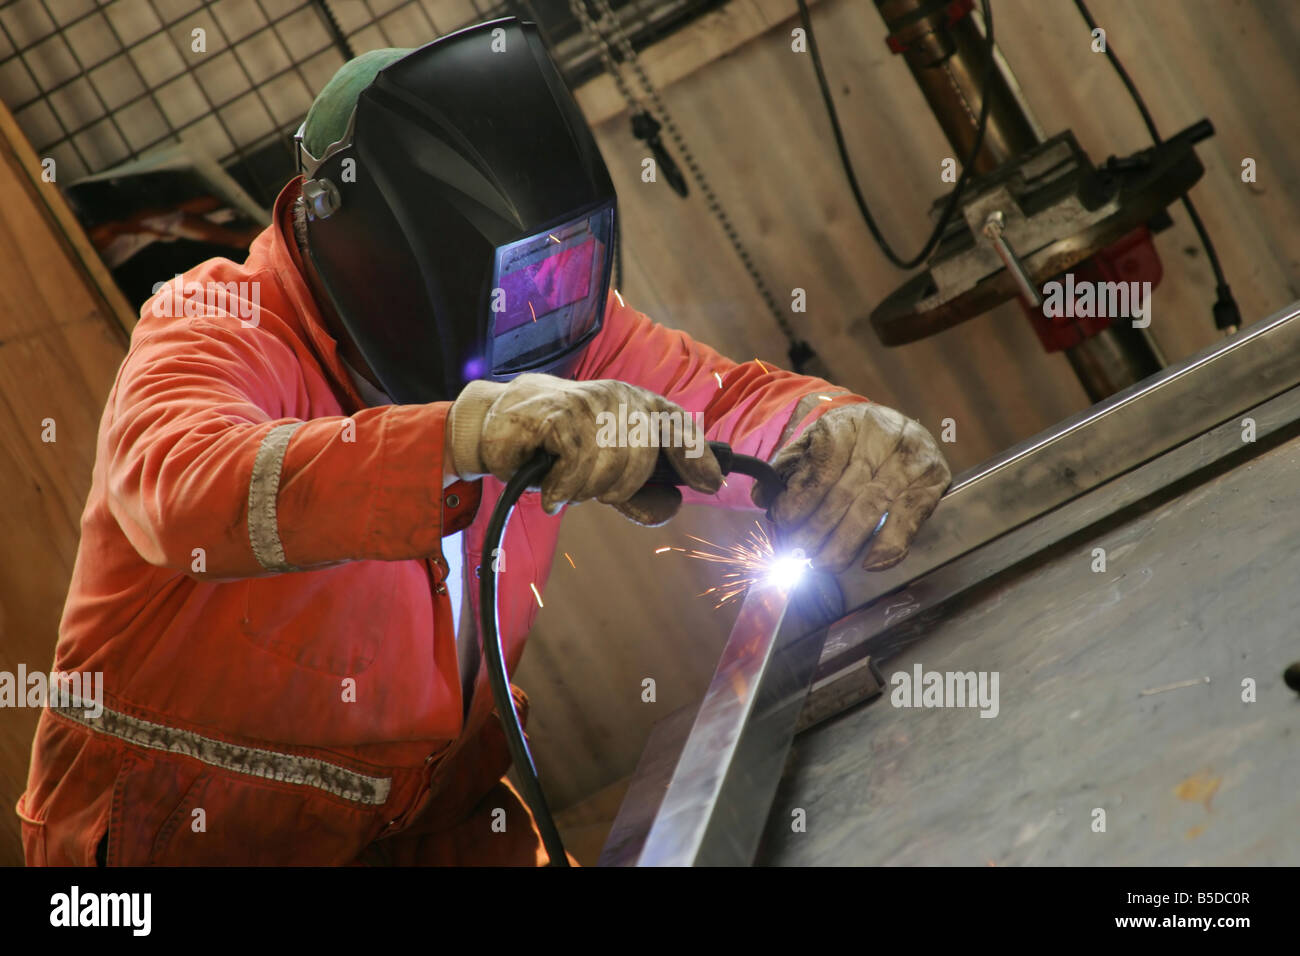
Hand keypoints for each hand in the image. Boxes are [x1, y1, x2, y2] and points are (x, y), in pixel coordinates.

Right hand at [447, 373, 722, 523]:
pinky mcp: (558, 415)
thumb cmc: (555, 446)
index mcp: (636, 403)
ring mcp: (588, 402)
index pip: (679, 425)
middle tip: (586, 485)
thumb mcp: (602, 471)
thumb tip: (673, 505)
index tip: (713, 483)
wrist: (499, 423)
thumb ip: (638, 492)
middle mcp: (618, 397)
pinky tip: (550, 488)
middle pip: (642, 463)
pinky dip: (561, 488)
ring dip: (582, 490)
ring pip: (609, 469)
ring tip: (562, 481)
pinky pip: (576, 467)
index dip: (699, 457)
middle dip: (615, 487)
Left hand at [752, 403, 949, 572]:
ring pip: (873, 508)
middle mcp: (884, 436)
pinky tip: (870, 563)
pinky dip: (890, 544)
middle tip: (797, 553)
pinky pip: (910, 518)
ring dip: (845, 543)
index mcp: (848, 422)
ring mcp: (911, 459)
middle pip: (845, 491)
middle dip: (817, 529)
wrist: (896, 427)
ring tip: (822, 563)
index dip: (801, 497)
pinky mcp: (933, 481)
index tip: (783, 520)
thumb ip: (789, 467)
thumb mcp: (816, 441)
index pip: (823, 463)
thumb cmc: (849, 442)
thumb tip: (763, 497)